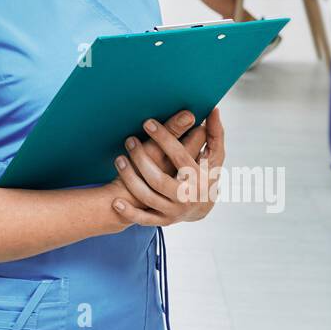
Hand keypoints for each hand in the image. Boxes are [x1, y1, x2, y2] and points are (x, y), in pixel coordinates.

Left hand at [105, 108, 225, 228]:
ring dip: (130, 179)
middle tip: (129, 140)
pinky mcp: (162, 221)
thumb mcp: (214, 156)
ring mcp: (174, 211)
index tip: (147, 123)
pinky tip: (115, 201)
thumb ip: (214, 133)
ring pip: (147, 197)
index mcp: (200, 177)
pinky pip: (143, 219)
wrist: (202, 208)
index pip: (180, 157)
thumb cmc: (206, 173)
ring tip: (118, 159)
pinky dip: (129, 213)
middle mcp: (187, 196)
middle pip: (159, 179)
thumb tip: (213, 108)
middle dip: (141, 159)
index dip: (164, 138)